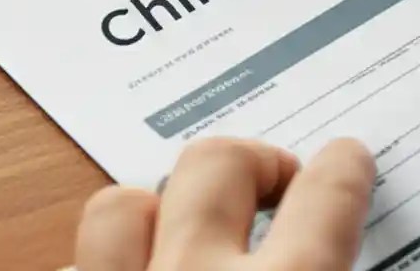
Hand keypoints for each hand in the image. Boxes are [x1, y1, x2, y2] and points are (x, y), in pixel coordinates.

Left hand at [74, 137, 374, 270]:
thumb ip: (337, 270)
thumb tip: (341, 246)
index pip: (325, 198)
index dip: (342, 170)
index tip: (346, 160)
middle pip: (219, 166)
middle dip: (253, 161)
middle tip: (274, 185)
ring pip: (120, 208)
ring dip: (157, 207)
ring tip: (183, 227)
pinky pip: (73, 269)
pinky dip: (103, 266)